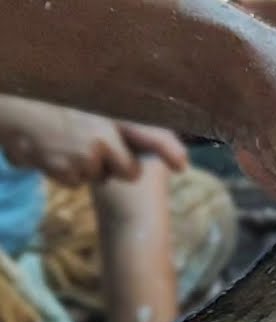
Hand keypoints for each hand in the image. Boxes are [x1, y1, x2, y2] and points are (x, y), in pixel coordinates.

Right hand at [0, 96, 186, 184]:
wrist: (12, 110)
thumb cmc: (56, 106)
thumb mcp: (95, 109)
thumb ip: (128, 125)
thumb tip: (165, 148)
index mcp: (110, 118)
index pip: (150, 134)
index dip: (169, 149)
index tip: (181, 164)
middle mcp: (101, 138)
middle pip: (129, 172)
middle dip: (118, 167)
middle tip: (96, 148)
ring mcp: (83, 157)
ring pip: (98, 177)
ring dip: (86, 168)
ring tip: (66, 145)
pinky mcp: (64, 170)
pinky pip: (75, 182)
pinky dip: (65, 173)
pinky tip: (53, 154)